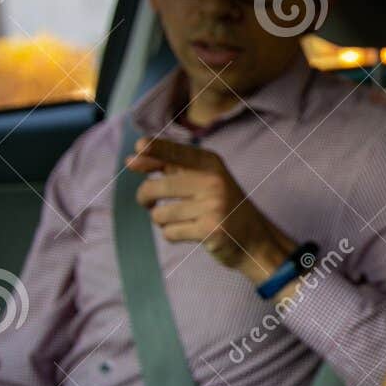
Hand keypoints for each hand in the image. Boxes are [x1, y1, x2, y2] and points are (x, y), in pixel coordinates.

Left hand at [127, 136, 293, 283]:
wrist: (255, 238)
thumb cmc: (221, 204)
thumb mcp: (204, 178)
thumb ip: (169, 166)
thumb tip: (130, 159)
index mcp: (210, 163)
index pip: (175, 152)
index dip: (154, 149)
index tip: (138, 147)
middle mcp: (212, 181)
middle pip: (156, 187)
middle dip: (144, 198)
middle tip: (148, 202)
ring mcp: (212, 205)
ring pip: (159, 214)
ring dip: (161, 220)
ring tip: (177, 219)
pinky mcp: (210, 229)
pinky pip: (169, 233)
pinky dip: (172, 234)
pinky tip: (188, 232)